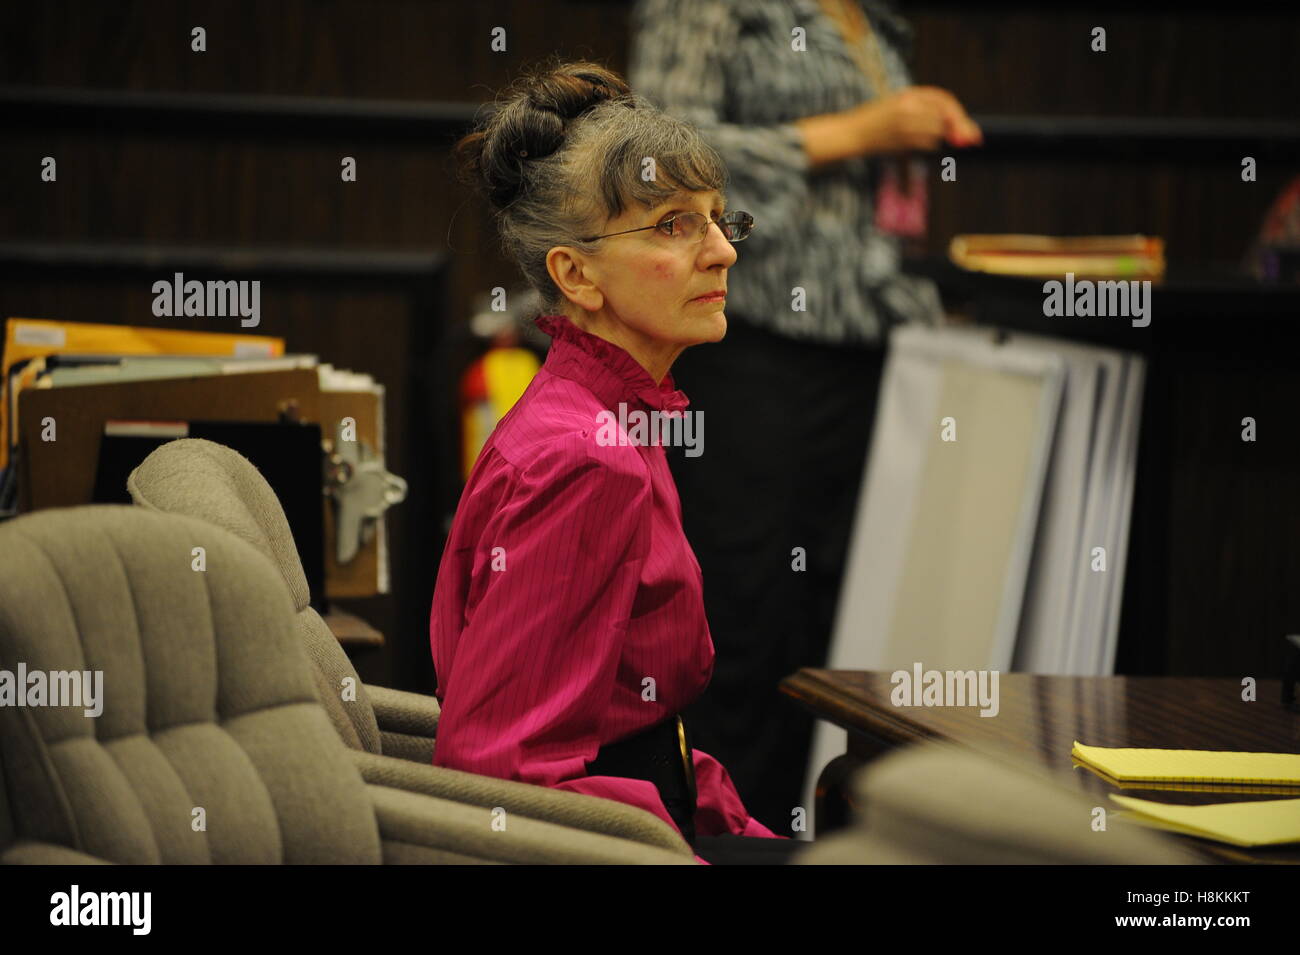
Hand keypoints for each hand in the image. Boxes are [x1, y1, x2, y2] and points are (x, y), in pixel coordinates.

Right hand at [853, 85, 982, 153]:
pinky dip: (926, 145)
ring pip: (937, 131)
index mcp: (908, 94)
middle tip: (971, 139)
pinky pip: (927, 142)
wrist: (853, 133)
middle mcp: (910, 105)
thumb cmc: (874, 122)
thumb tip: (952, 125)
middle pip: (945, 114)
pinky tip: (909, 144)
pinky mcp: (904, 137)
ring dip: (936, 137)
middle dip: (959, 127)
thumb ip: (923, 111)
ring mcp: (907, 121)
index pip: (942, 99)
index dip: (958, 112)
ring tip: (914, 137)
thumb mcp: (897, 105)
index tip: (969, 126)